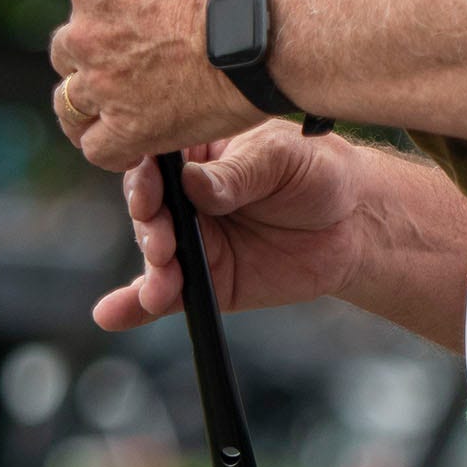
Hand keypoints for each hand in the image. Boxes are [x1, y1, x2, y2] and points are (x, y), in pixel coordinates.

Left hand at [51, 0, 263, 164]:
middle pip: (68, 56)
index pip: (81, 9)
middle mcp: (86, 32)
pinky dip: (115, 150)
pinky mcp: (125, 128)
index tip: (125, 37)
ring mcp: (101, 83)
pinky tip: (136, 147)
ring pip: (70, 106)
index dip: (103, 26)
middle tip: (125, 76)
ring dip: (92, 111)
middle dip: (92, 65)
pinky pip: (97, 149)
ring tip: (118, 118)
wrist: (265, 30)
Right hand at [95, 125, 382, 332]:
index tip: (148, 191)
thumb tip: (192, 185)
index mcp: (198, 153)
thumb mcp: (281, 159)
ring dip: (151, 271)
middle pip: (147, 209)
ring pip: (155, 254)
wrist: (354, 225)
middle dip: (149, 227)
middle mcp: (185, 196)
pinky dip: (133, 307)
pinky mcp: (206, 280)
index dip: (144, 176)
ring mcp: (193, 240)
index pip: (155, 159)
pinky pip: (164, 294)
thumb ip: (237, 175)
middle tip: (164, 243)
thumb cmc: (317, 172)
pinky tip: (112, 314)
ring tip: (160, 286)